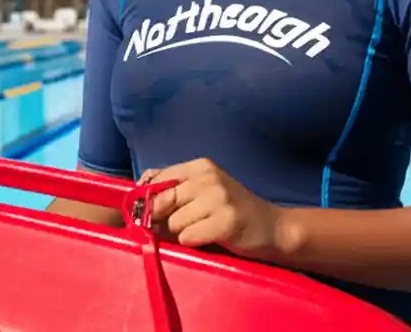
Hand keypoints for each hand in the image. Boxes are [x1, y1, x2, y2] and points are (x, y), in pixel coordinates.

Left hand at [142, 158, 282, 258]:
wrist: (273, 228)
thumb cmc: (232, 210)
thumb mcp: (203, 190)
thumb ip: (173, 186)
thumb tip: (137, 191)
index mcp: (200, 166)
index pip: (156, 179)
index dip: (147, 200)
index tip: (152, 214)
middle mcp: (208, 177)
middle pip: (162, 201)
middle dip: (163, 219)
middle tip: (180, 227)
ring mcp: (218, 198)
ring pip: (174, 222)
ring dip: (181, 233)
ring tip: (202, 230)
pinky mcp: (226, 221)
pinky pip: (188, 237)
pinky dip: (193, 243)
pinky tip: (210, 238)